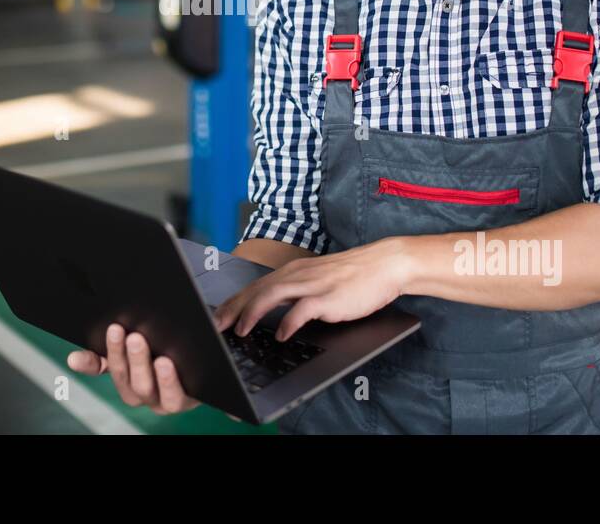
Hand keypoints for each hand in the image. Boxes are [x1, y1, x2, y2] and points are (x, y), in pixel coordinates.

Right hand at [66, 322, 200, 416]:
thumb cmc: (171, 340)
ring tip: (148, 349)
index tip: (81, 350)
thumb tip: (72, 360)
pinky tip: (167, 363)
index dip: (89, 361)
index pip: (100, 367)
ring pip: (147, 390)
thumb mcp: (141, 338)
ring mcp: (161, 399)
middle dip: (126, 357)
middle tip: (131, 335)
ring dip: (145, 369)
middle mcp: (140, 391)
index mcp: (125, 373)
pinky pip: (175, 398)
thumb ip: (108, 349)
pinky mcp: (185, 400)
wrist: (209, 348)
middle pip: (126, 378)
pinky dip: (170, 383)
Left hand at [212, 238, 406, 340]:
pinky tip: (280, 335)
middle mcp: (298, 274)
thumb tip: (276, 314)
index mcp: (293, 271)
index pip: (256, 286)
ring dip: (252, 313)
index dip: (234, 302)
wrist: (384, 264)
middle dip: (233, 308)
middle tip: (216, 326)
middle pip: (256, 290)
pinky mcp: (328, 297)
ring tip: (239, 330)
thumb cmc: (353, 276)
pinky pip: (302, 309)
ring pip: (272, 295)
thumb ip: (297, 293)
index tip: (217, 317)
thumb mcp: (318, 280)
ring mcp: (313, 284)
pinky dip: (288, 323)